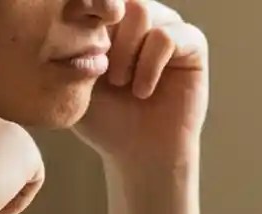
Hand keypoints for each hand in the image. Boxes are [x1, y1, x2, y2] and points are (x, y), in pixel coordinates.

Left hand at [74, 1, 208, 162]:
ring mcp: (168, 26)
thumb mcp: (75, 78)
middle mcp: (141, 17)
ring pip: (141, 10)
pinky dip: (149, 65)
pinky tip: (142, 90)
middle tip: (103, 74)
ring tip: (121, 82)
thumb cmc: (104, 119)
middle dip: (105, 36)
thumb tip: (69, 13)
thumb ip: (70, 43)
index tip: (81, 51)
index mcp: (111, 18)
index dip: (86, 14)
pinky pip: (167, 36)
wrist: (138, 152)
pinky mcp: (192, 44)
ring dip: (126, 51)